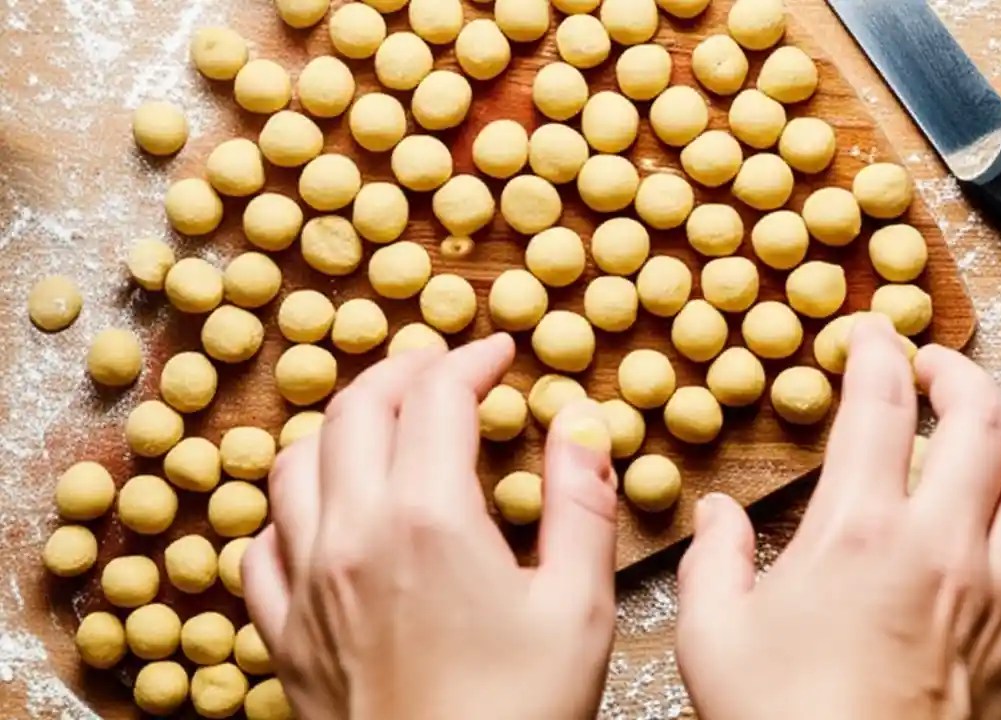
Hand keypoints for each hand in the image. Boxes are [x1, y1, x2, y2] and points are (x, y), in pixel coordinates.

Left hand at [241, 335, 619, 719]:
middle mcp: (352, 536)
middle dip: (405, 372)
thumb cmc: (519, 715)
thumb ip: (581, 505)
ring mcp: (306, 584)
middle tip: (447, 372)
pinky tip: (322, 516)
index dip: (471, 360)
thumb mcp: (578, 607)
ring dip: (343, 424)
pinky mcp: (285, 632)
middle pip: (358, 409)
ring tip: (385, 425)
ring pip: (296, 462)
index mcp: (428, 520)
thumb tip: (580, 428)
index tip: (500, 352)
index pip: (437, 397)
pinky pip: (260, 543)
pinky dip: (290, 507)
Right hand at [675, 316, 1000, 719]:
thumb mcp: (711, 637)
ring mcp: (997, 601)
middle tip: (935, 368)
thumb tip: (714, 516)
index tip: (870, 334)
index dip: (876, 351)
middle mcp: (943, 552)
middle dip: (962, 374)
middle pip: (985, 422)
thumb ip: (712, 561)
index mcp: (860, 535)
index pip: (880, 405)